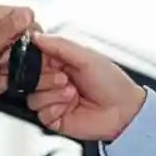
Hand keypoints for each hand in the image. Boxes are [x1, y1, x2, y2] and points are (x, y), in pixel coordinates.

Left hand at [0, 5, 66, 101]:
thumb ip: (7, 28)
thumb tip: (26, 15)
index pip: (26, 14)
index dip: (26, 28)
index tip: (15, 42)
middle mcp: (7, 25)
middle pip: (34, 30)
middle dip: (26, 45)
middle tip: (9, 55)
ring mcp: (14, 42)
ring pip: (36, 46)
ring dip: (27, 57)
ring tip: (8, 63)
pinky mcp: (19, 56)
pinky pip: (35, 59)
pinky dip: (29, 66)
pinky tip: (15, 70)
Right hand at [24, 34, 146, 140]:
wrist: (124, 112)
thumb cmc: (112, 83)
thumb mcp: (87, 57)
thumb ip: (60, 45)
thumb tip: (37, 36)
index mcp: (61, 63)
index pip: (35, 59)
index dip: (35, 61)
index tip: (44, 61)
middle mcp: (55, 82)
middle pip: (30, 80)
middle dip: (47, 80)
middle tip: (65, 79)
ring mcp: (55, 101)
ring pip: (33, 98)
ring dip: (53, 95)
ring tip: (72, 94)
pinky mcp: (56, 119)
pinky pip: (41, 115)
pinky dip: (54, 109)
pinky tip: (69, 106)